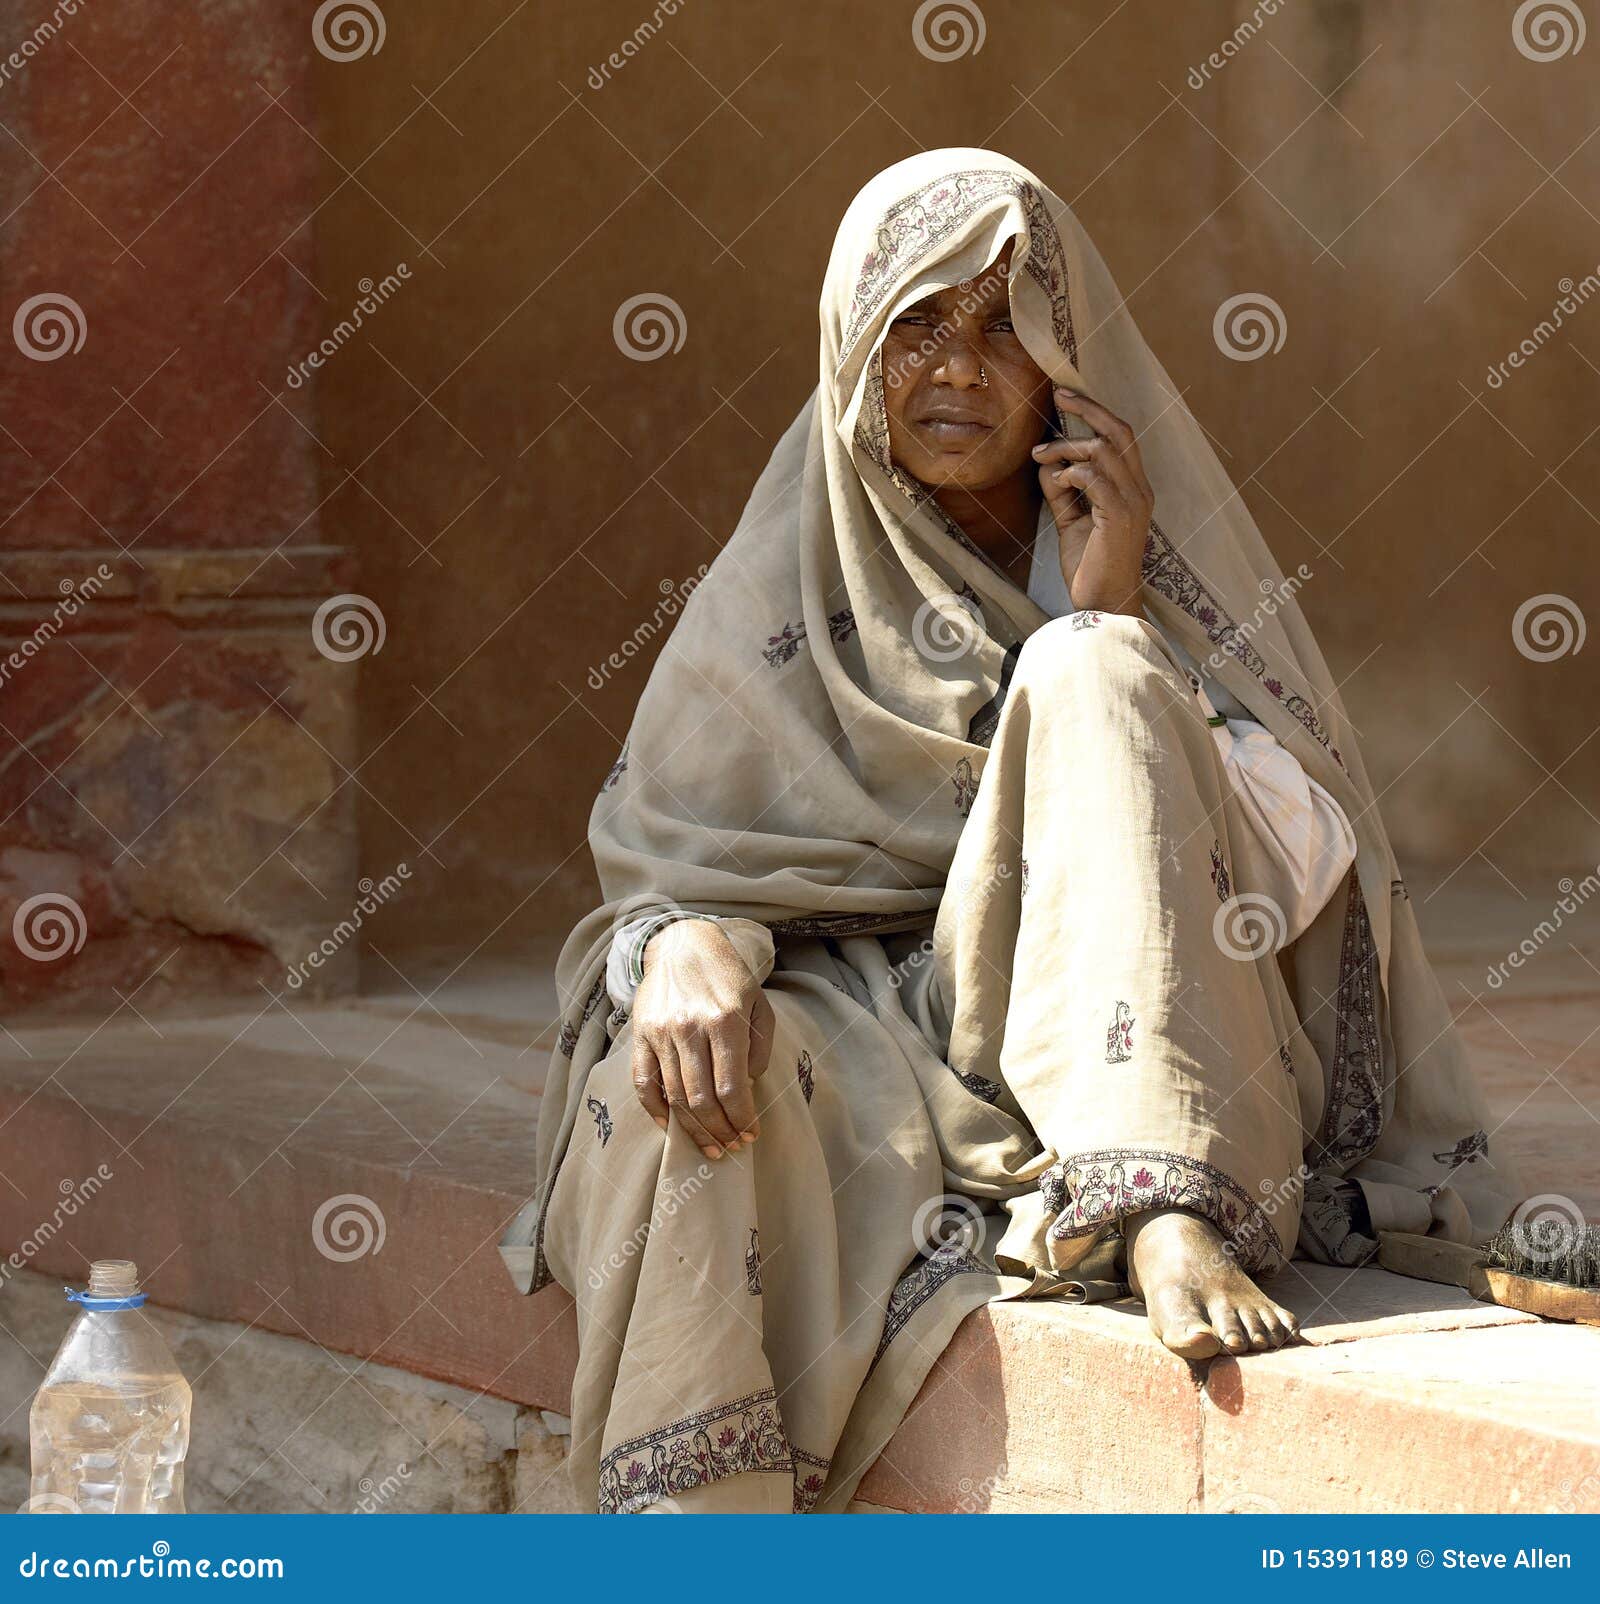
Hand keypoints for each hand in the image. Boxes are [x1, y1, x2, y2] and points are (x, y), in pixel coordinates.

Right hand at [631, 919, 774, 1159]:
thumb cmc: (728, 978)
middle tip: (730, 1147)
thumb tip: (747, 1089)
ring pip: (673, 1096)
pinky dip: (656, 1111)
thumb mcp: (759, 1005)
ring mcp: (661, 1033)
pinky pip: (643, 1083)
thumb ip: (759, 1048)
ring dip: (693, 1129)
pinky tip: (672, 1127)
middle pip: (701, 1099)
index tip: (750, 1134)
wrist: (683, 945)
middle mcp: (690, 1028)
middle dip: (719, 1131)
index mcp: (724, 1021)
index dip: (742, 1119)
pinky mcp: (640, 1035)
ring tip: (709, 1146)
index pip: (731, 1087)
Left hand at [1032, 387, 1153, 615]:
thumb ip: (1063, 492)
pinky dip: (1071, 472)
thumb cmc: (1090, 565)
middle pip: (1120, 431)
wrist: (1102, 603)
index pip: (1121, 437)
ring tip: (1042, 456)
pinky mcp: (1120, 516)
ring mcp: (1133, 502)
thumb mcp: (1072, 521)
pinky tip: (1057, 482)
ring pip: (1104, 450)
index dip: (1096, 413)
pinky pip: (1095, 477)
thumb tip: (1046, 465)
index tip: (1067, 398)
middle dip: (1088, 408)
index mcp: (1133, 488)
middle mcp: (1139, 490)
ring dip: (1067, 447)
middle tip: (1057, 397)